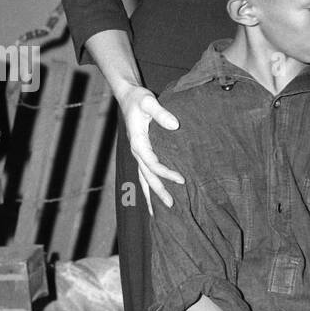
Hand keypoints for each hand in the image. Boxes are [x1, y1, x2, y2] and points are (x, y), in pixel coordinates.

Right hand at [117, 84, 182, 215]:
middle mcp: (136, 151)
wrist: (128, 97)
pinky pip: (145, 174)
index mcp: (138, 142)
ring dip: (151, 195)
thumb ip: (161, 113)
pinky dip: (149, 187)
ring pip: (143, 179)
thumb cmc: (138, 99)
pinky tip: (155, 198)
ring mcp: (138, 154)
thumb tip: (175, 125)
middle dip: (158, 192)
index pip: (152, 163)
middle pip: (147, 177)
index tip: (181, 180)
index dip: (166, 173)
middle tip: (171, 206)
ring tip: (158, 214)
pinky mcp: (141, 153)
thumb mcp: (148, 101)